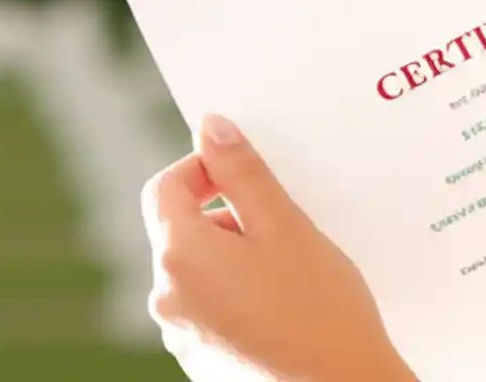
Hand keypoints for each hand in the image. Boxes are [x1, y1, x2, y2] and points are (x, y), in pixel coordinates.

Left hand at [141, 115, 413, 381]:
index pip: (165, 186)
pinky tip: (281, 309)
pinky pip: (208, 311)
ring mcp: (181, 336)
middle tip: (281, 228)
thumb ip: (243, 172)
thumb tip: (210, 127)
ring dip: (232, 260)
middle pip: (181, 231)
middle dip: (226, 218)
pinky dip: (236, 298)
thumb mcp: (285, 226)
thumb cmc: (321, 312)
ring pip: (198, 272)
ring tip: (287, 274)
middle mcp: (166, 298)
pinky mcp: (202, 363)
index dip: (203, 169)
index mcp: (179, 255)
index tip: (244, 174)